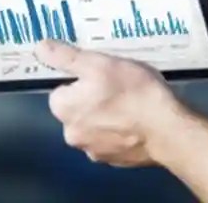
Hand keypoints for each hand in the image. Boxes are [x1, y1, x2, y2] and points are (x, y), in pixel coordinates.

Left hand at [37, 39, 185, 167]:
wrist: (167, 130)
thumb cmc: (132, 92)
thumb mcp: (99, 63)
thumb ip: (67, 57)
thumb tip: (40, 48)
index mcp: (64, 109)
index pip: (62, 89)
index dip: (81, 79)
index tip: (101, 74)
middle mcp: (72, 134)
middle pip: (77, 109)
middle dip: (93, 99)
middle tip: (119, 86)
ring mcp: (93, 152)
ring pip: (95, 126)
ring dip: (107, 116)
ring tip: (131, 104)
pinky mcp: (114, 161)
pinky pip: (112, 140)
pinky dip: (120, 132)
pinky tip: (138, 123)